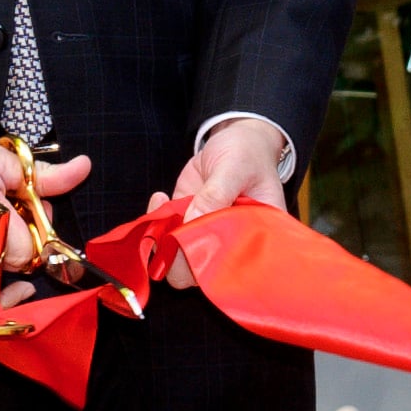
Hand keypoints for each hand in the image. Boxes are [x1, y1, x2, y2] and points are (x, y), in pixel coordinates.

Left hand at [146, 117, 288, 288]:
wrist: (235, 138)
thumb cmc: (247, 153)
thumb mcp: (235, 168)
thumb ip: (216, 194)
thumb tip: (192, 223)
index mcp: (255, 238)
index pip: (234, 270)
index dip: (211, 264)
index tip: (196, 238)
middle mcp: (230, 244)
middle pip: (201, 272)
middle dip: (180, 255)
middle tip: (175, 222)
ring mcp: (206, 235)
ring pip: (177, 260)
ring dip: (163, 238)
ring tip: (165, 202)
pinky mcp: (186, 223)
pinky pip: (164, 236)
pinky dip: (155, 222)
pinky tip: (160, 197)